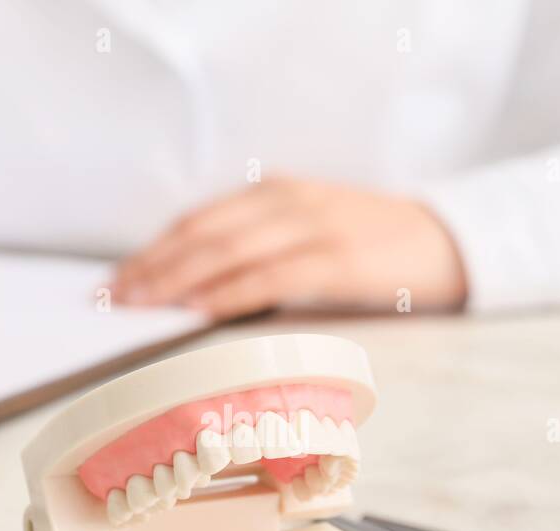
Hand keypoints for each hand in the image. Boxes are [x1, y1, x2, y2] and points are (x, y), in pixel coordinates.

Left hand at [111, 177, 467, 319]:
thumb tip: (197, 292)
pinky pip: (271, 276)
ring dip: (177, 280)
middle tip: (112, 298)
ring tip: (140, 305)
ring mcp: (313, 228)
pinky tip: (198, 308)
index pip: (199, 220)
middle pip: (203, 234)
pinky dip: (230, 292)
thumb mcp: (310, 233)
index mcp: (276, 193)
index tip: (117, 280)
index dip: (154, 250)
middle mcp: (287, 203)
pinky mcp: (338, 259)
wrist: (446, 242)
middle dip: (152, 267)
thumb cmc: (371, 248)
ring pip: (228, 251)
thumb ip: (261, 250)